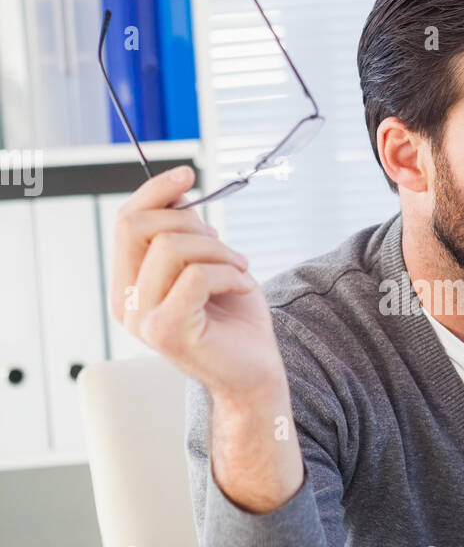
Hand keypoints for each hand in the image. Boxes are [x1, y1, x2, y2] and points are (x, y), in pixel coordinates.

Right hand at [110, 165, 284, 401]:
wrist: (255, 372)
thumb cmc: (233, 319)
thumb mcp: (206, 262)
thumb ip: (184, 232)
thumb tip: (178, 190)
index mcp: (129, 284)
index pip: (126, 222)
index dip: (155, 191)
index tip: (188, 174)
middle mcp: (127, 302)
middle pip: (138, 227)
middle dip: (192, 223)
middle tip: (225, 247)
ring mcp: (143, 319)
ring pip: (171, 248)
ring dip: (218, 250)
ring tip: (239, 269)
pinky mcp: (168, 331)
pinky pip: (196, 276)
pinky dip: (228, 274)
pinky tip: (242, 287)